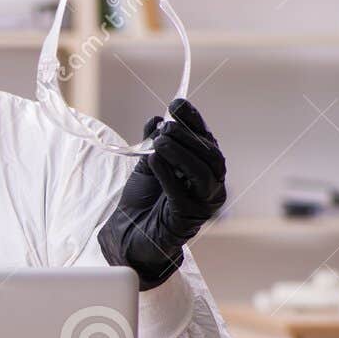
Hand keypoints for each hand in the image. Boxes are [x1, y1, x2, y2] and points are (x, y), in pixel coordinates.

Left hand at [97, 99, 225, 290]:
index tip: (177, 103)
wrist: (128, 234)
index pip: (205, 140)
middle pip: (210, 156)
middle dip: (188, 137)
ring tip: (160, 142)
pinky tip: (154, 161)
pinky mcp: (188, 220)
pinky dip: (168, 175)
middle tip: (166, 126)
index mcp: (203, 168)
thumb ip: (153, 143)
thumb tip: (156, 119)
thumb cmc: (142, 199)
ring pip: (203, 174)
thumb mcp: (147, 164)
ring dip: (181, 154)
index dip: (194, 121)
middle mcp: (209, 185)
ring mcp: (203, 204)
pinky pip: (183, 195)